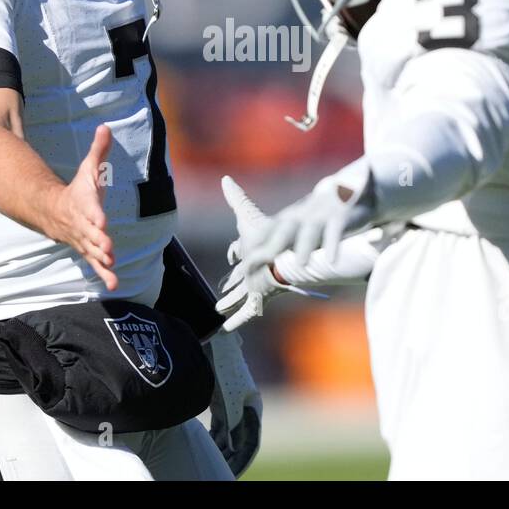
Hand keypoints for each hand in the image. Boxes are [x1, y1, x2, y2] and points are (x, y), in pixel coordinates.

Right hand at [47, 124, 116, 289]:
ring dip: (102, 260)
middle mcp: (84, 225)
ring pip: (93, 252)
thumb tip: (106, 126)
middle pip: (92, 234)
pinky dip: (104, 274)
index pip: (91, 209)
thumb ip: (98, 150)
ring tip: (112, 267)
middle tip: (108, 249)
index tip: (102, 221)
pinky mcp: (88, 251)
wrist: (57, 212)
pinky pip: (96, 264)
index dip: (95, 215)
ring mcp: (85, 240)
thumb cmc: (80, 190)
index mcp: (85, 204)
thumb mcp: (88, 169)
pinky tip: (114, 285)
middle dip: (100, 241)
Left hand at [206, 330, 261, 476]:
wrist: (210, 334)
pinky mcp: (219, 399)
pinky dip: (214, 439)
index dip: (242, 459)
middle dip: (230, 459)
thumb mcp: (227, 395)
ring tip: (212, 465)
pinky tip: (205, 449)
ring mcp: (232, 402)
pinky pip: (219, 426)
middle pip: (240, 440)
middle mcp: (245, 405)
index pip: (250, 440)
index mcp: (252, 404)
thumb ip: (232, 421)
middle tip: (221, 474)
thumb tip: (234, 448)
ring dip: (221, 451)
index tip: (231, 474)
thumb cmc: (221, 362)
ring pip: (229, 435)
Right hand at [216, 176, 295, 331]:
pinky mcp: (260, 296)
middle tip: (221, 296)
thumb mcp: (247, 214)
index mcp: (254, 252)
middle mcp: (255, 270)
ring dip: (231, 305)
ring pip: (242, 297)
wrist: (287, 252)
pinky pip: (248, 310)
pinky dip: (237, 320)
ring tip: (220, 313)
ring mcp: (258, 285)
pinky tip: (227, 329)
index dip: (237, 256)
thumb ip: (237, 198)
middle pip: (240, 280)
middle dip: (231, 288)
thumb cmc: (270, 233)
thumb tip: (225, 178)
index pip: (243, 255)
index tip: (233, 259)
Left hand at [244, 175, 375, 274]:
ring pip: (310, 230)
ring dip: (305, 245)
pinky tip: (331, 260)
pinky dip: (333, 244)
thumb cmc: (317, 215)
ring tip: (301, 264)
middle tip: (265, 261)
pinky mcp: (340, 215)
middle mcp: (302, 215)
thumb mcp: (298, 223)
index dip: (256, 245)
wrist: (346, 188)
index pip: (268, 230)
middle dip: (275, 245)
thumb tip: (256, 258)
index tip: (246, 263)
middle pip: (286, 230)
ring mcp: (321, 214)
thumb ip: (281, 240)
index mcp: (289, 218)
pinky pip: (336, 231)